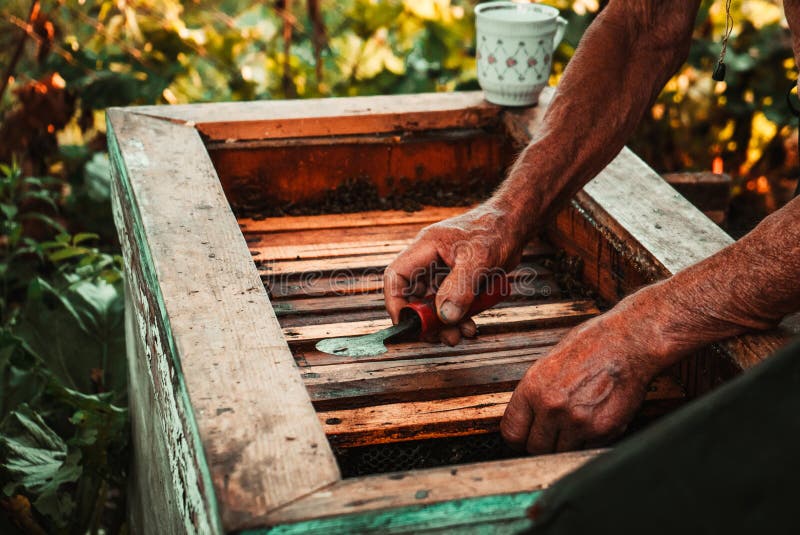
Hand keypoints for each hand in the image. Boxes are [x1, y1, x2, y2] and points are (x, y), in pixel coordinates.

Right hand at [384, 201, 526, 345]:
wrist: (515, 225)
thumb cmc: (496, 231)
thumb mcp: (479, 260)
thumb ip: (460, 288)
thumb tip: (445, 316)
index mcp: (425, 248)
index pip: (396, 276)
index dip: (396, 302)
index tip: (407, 324)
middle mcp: (429, 260)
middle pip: (414, 295)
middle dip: (425, 319)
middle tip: (441, 336)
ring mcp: (443, 271)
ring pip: (433, 303)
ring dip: (444, 322)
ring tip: (460, 334)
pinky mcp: (457, 280)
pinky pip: (450, 303)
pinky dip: (458, 317)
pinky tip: (470, 325)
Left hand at [500, 296, 664, 453]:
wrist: (626, 343)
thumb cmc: (590, 347)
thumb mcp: (547, 365)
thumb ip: (533, 395)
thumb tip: (524, 420)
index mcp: (533, 388)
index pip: (511, 432)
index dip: (518, 438)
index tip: (525, 438)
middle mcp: (552, 407)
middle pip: (535, 448)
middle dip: (542, 442)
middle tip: (552, 432)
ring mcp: (577, 421)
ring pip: (560, 453)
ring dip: (565, 444)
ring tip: (575, 423)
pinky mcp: (601, 431)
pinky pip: (585, 450)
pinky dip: (588, 442)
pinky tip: (592, 421)